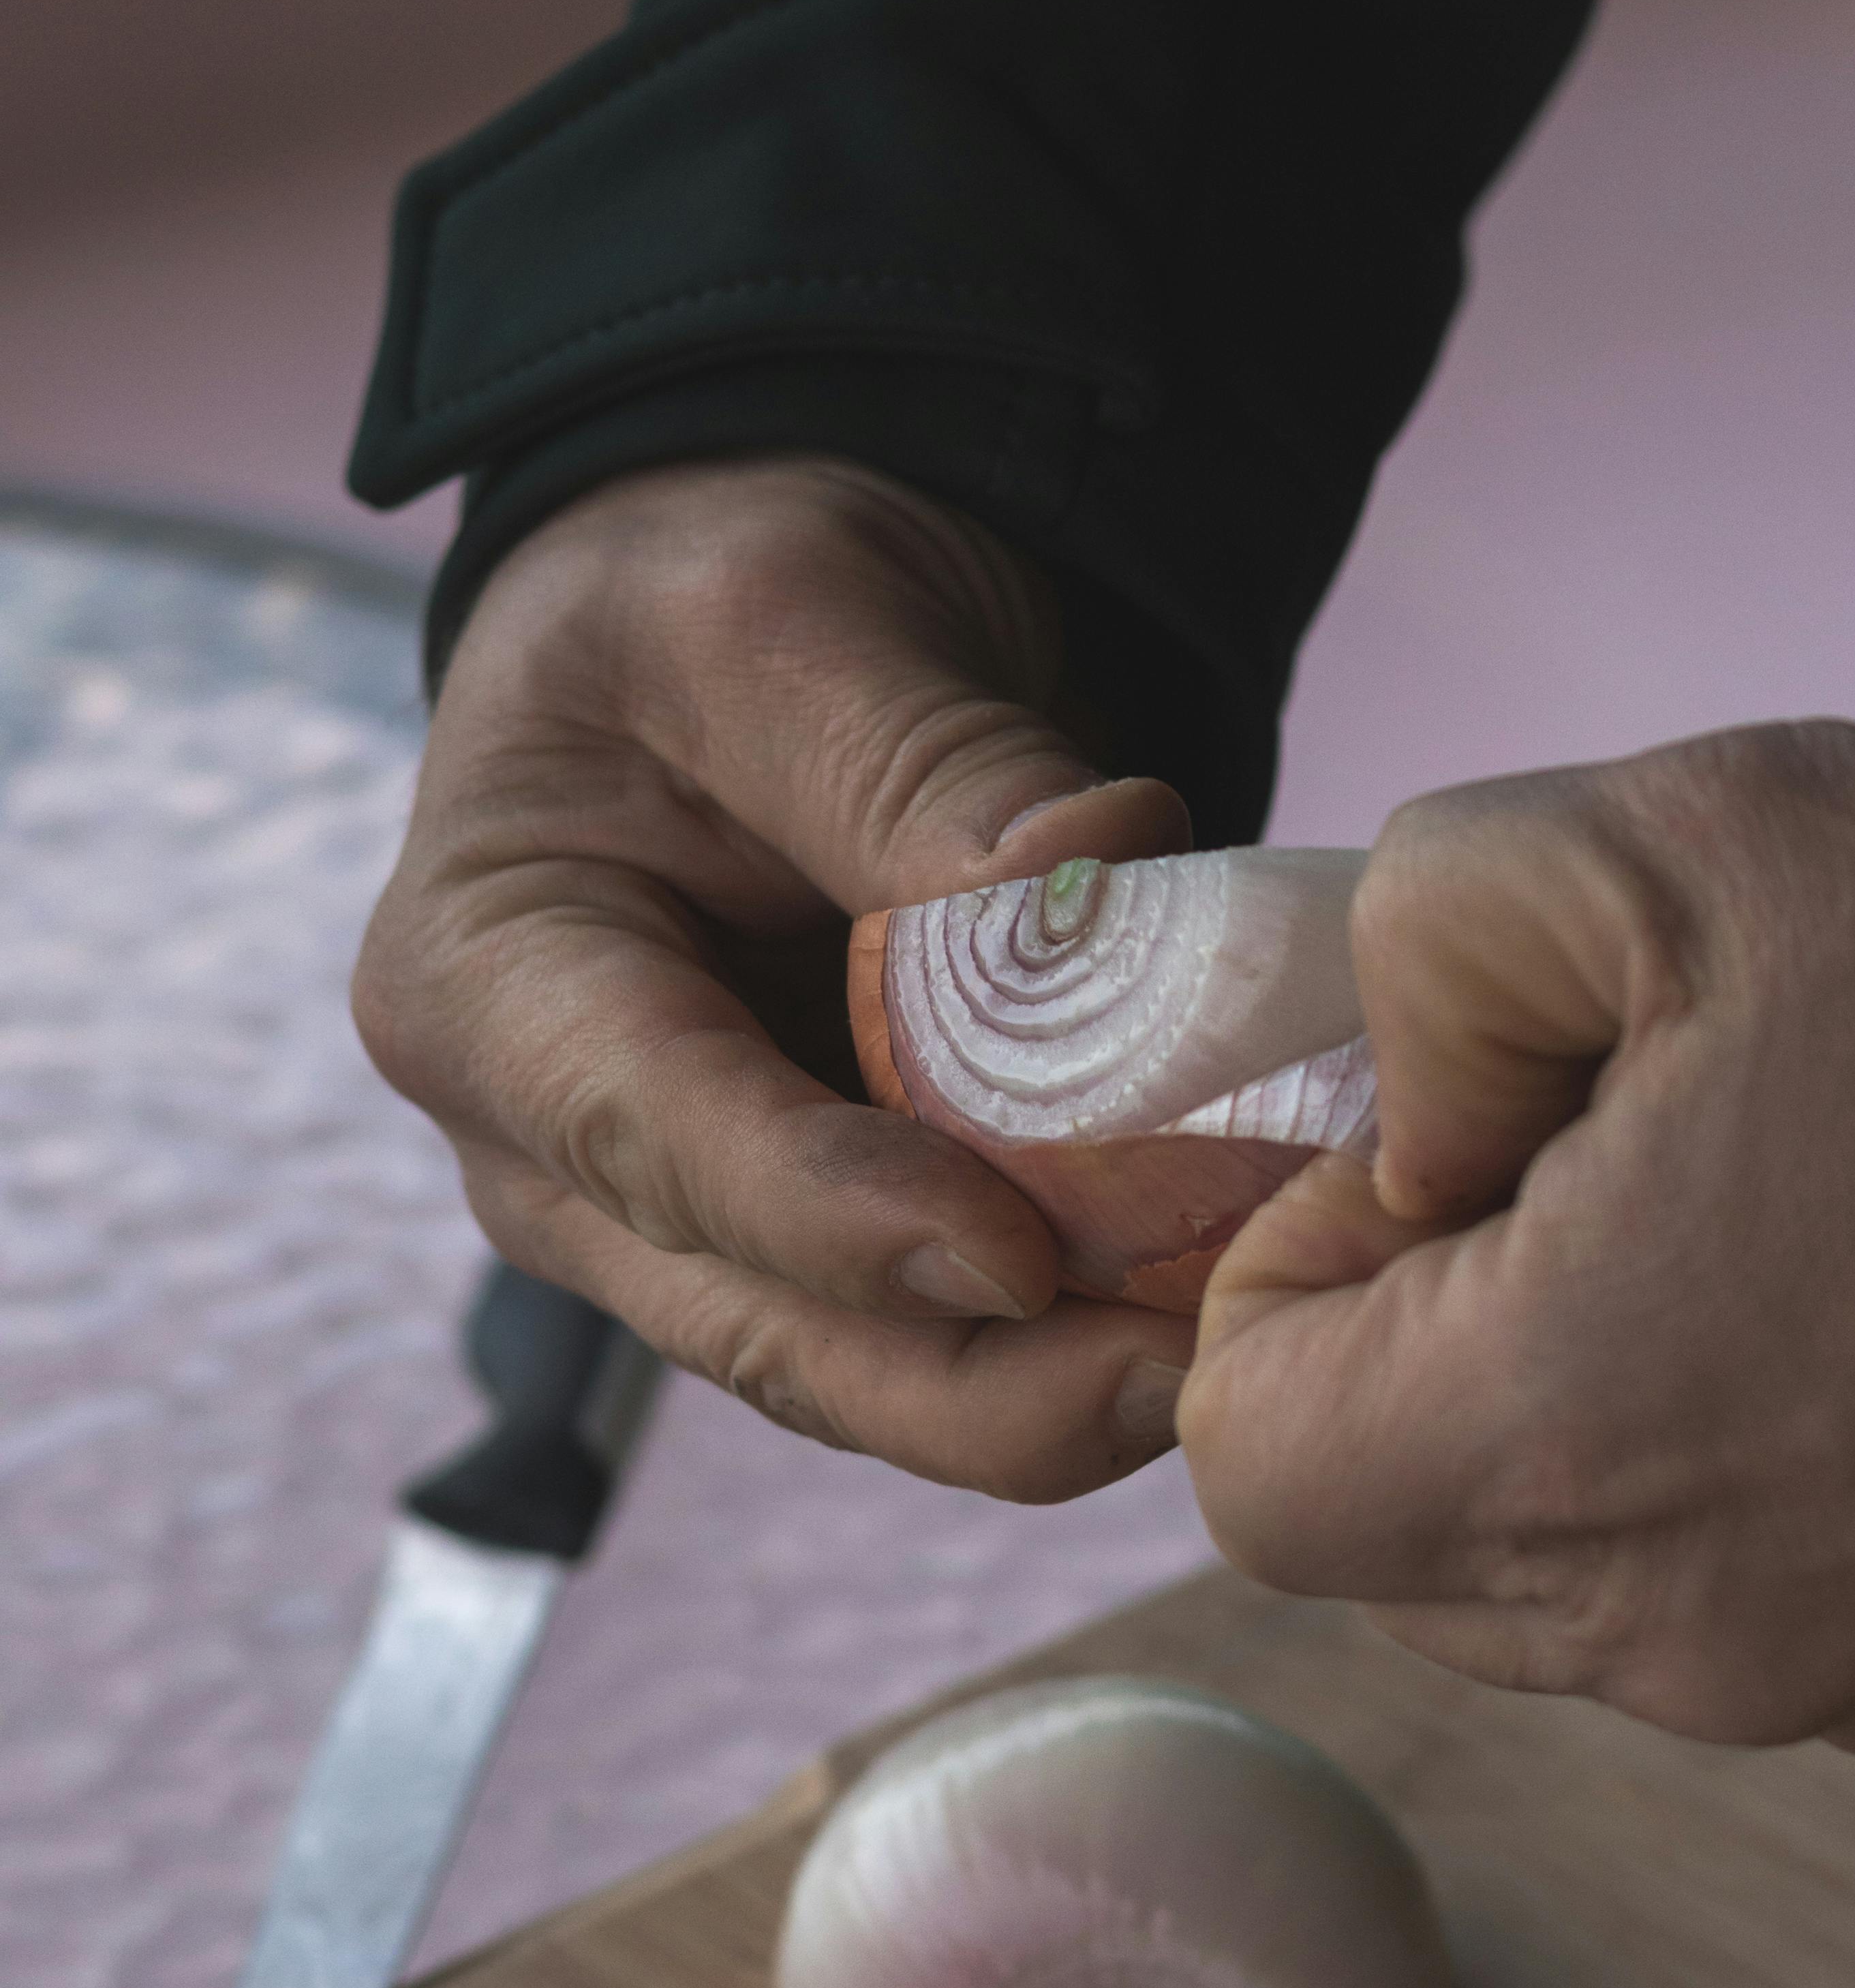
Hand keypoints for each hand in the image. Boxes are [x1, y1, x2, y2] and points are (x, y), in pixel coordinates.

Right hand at [354, 459, 1195, 1494]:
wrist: (748, 627)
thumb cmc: (706, 598)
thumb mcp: (784, 618)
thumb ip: (923, 774)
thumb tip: (1097, 878)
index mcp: (487, 985)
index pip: (654, 1138)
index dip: (834, 1222)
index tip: (1011, 1261)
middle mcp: (560, 1154)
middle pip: (766, 1328)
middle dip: (977, 1389)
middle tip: (1177, 1380)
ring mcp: (695, 1222)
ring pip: (880, 1369)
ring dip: (1057, 1384)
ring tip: (1234, 1350)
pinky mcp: (834, 1239)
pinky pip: (959, 1326)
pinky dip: (1090, 1328)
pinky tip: (1229, 1298)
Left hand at [1178, 721, 1854, 1748]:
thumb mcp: (1656, 842)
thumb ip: (1417, 957)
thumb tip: (1407, 1123)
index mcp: (1559, 1451)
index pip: (1252, 1458)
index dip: (1301, 1281)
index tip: (1459, 1148)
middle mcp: (1675, 1630)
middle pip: (1394, 1538)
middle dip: (1429, 1348)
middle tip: (1604, 1157)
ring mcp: (1834, 1680)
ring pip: (1565, 1581)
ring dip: (1584, 1412)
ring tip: (1762, 1212)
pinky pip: (1743, 1599)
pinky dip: (1745, 1469)